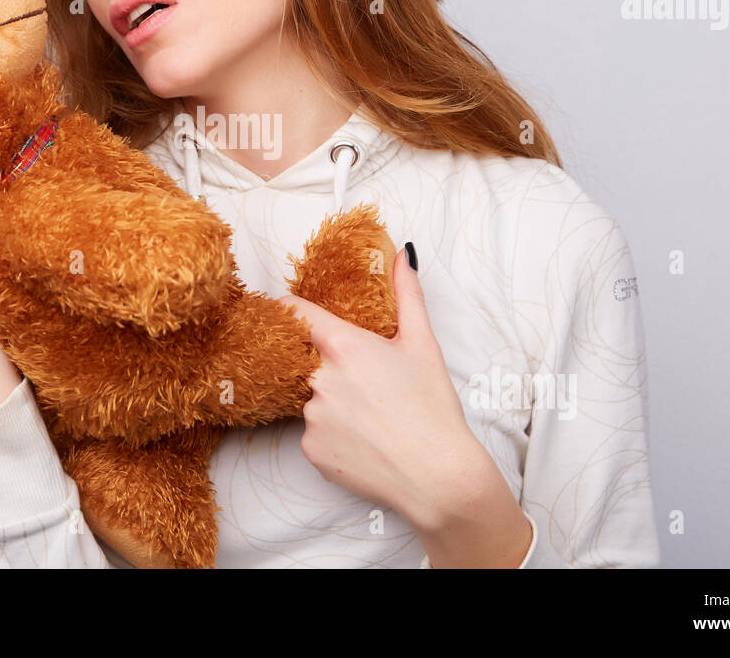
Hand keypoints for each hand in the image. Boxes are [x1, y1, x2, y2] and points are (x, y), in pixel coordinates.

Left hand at [277, 245, 530, 566]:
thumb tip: (402, 254)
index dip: (293, 311)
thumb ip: (407, 293)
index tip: (291, 312)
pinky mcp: (310, 449)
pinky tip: (363, 440)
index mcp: (342, 346)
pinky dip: (333, 434)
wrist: (438, 474)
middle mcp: (318, 378)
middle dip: (328, 365)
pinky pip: (314, 432)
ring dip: (332, 402)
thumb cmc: (432, 407)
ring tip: (371, 417)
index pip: (296, 313)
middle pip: (307, 359)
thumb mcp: (422, 343)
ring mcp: (311, 416)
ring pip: (312, 398)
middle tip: (364, 383)